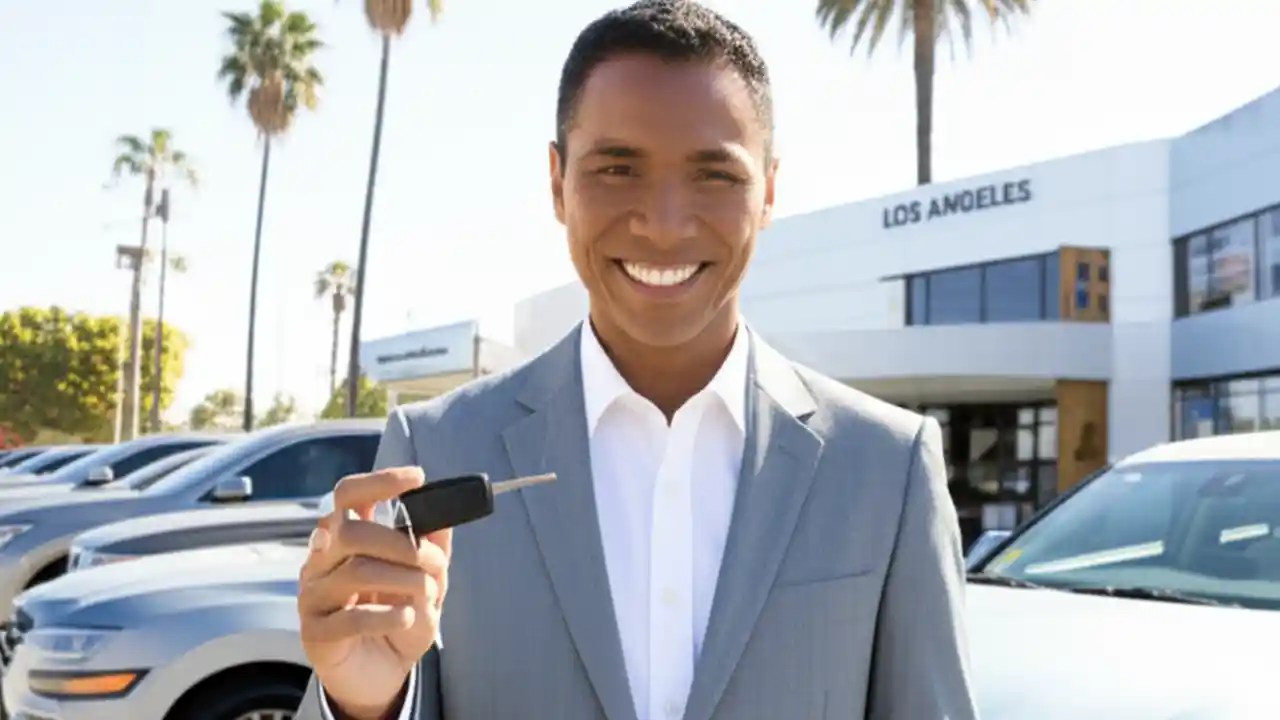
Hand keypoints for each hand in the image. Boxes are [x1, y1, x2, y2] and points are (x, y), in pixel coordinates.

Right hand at [298, 467, 451, 718]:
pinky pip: (351, 617)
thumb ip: (434, 552)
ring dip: (403, 580)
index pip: (348, 495)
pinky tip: (409, 617)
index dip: (380, 481)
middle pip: (350, 530)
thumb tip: (444, 518)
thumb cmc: (399, 620)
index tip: (417, 478)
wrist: (380, 676)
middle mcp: (322, 560)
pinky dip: (388, 615)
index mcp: (345, 539)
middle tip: (432, 562)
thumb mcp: (427, 583)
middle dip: (401, 543)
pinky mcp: (314, 632)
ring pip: (355, 571)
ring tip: (427, 593)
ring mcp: (313, 596)